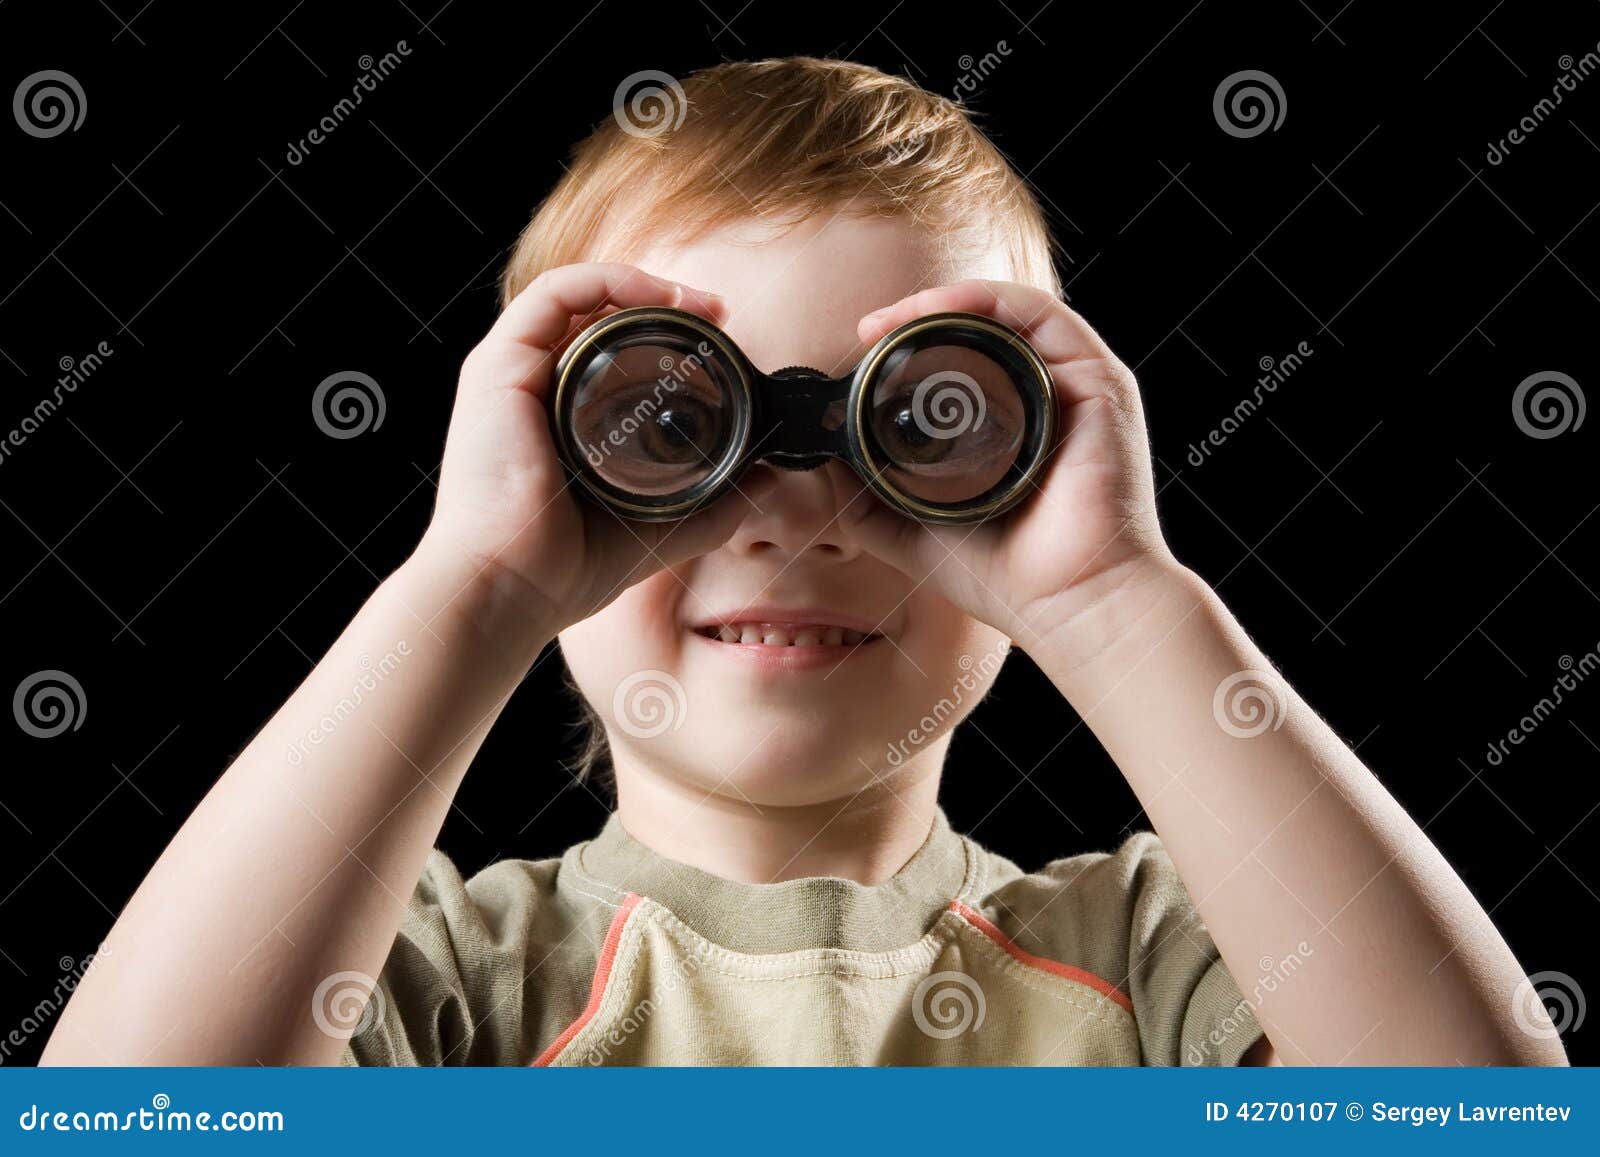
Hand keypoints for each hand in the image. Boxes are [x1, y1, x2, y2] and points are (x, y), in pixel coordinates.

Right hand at [415, 262, 772, 636]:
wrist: (508, 588)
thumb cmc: (562, 570)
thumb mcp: (654, 530)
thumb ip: (709, 508)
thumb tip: (764, 481)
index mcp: (555, 422)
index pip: (605, 354)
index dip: (660, 334)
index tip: (715, 338)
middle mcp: (530, 389)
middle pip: (595, 320)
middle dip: (660, 304)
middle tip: (717, 316)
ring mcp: (511, 374)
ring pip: (577, 297)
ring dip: (643, 285)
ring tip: (698, 303)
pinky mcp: (498, 367)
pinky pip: (554, 293)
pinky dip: (609, 280)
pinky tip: (656, 294)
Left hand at [840, 280, 1173, 651]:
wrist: (1072, 605)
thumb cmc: (1010, 579)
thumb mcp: (915, 534)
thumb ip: (869, 502)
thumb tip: (825, 462)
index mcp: (1017, 428)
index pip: (966, 361)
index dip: (913, 343)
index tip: (863, 348)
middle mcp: (1049, 399)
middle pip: (985, 331)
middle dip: (922, 317)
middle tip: (870, 330)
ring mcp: (1077, 388)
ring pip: (1008, 314)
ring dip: (946, 302)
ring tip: (893, 320)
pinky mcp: (1099, 384)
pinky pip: (1041, 316)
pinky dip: (988, 302)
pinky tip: (941, 310)